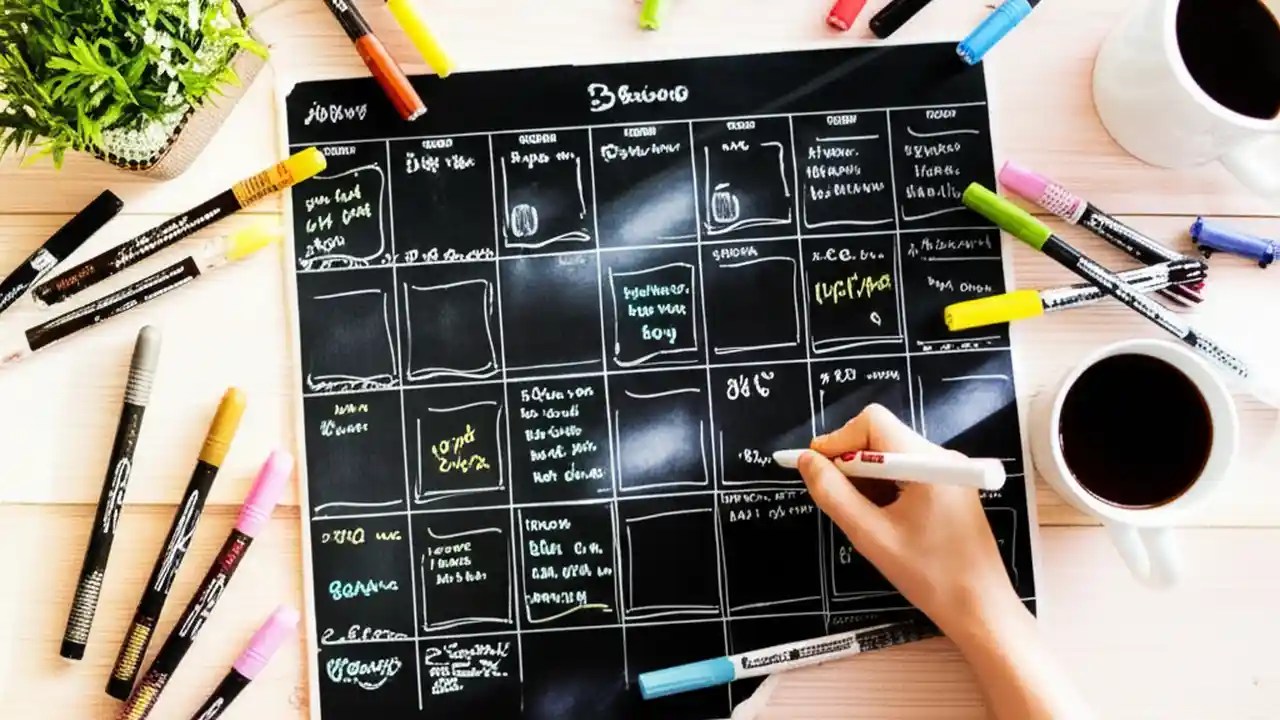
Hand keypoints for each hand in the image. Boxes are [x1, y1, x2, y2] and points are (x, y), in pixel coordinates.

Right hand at [796, 404, 1019, 638]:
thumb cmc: (929, 575)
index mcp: (927, 461)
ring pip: (890, 454)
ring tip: (863, 516)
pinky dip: (885, 488)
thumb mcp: (871, 536)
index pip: (872, 422)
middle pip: (881, 435)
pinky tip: (883, 520)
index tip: (816, 471)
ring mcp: (949, 471)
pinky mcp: (951, 487)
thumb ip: (833, 494)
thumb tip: (807, 461)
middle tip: (837, 501)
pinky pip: (906, 472)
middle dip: (851, 463)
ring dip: (867, 478)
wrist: (981, 609)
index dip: (838, 441)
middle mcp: (941, 456)